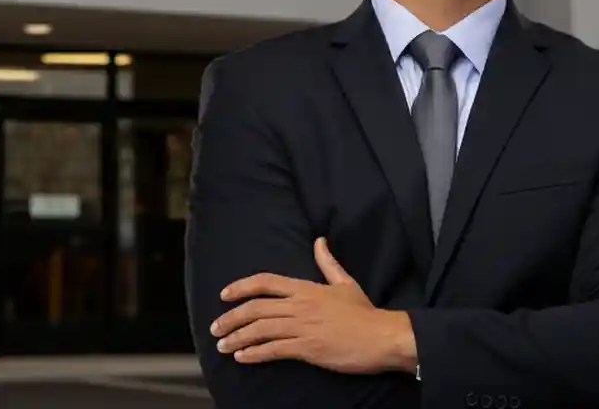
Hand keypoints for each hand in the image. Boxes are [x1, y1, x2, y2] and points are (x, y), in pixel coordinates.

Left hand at [209, 237, 415, 374]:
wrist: (383, 337)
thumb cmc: (365, 313)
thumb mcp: (345, 283)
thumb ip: (328, 263)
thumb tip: (319, 241)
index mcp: (306, 288)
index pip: (265, 282)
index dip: (241, 287)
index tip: (224, 295)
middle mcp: (299, 305)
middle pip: (255, 308)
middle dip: (231, 318)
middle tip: (216, 328)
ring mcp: (302, 327)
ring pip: (260, 329)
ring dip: (237, 338)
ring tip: (223, 346)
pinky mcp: (307, 348)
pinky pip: (273, 350)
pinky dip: (254, 353)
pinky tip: (243, 358)